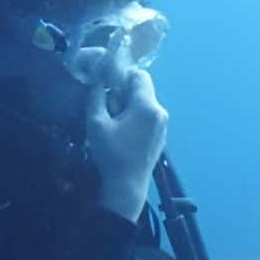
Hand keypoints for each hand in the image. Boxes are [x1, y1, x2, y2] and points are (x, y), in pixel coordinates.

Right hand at [86, 68, 167, 221]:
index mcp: (147, 107)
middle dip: (124, 91)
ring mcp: (163, 125)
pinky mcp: (161, 135)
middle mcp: (160, 113)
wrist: (128, 184)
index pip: (139, 75)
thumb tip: (97, 80)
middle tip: (107, 105)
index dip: (121, 75)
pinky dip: (135, 116)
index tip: (107, 84)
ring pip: (145, 102)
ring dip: (128, 104)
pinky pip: (148, 116)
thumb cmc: (111, 154)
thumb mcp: (96, 122)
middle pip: (143, 88)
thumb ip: (96, 96)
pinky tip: (122, 131)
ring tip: (113, 121)